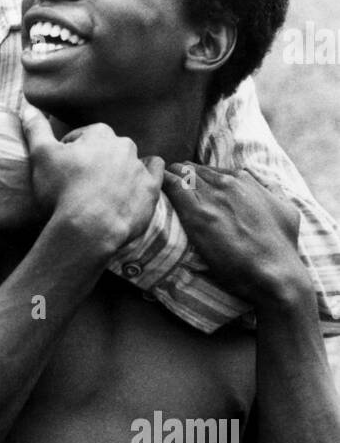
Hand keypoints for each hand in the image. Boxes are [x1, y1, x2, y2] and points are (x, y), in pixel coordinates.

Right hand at [22, 107, 163, 254]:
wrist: (89, 228)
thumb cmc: (62, 190)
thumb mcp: (41, 155)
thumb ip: (36, 129)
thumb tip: (28, 107)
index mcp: (99, 133)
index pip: (80, 137)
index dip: (68, 153)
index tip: (61, 171)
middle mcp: (124, 145)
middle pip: (105, 149)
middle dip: (94, 161)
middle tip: (78, 184)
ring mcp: (139, 168)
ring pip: (128, 162)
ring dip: (117, 171)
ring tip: (101, 193)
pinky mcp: (150, 190)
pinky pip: (155, 173)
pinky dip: (146, 176)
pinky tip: (135, 186)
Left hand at [162, 164, 305, 305]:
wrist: (275, 271)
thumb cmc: (282, 246)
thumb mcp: (287, 210)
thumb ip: (273, 191)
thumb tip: (265, 181)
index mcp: (245, 180)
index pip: (211, 170)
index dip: (198, 178)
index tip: (189, 187)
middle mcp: (227, 183)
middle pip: (193, 170)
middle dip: (180, 176)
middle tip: (168, 189)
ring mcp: (212, 197)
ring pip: (180, 174)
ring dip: (168, 179)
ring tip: (157, 188)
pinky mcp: (197, 215)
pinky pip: (172, 187)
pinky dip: (162, 185)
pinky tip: (154, 190)